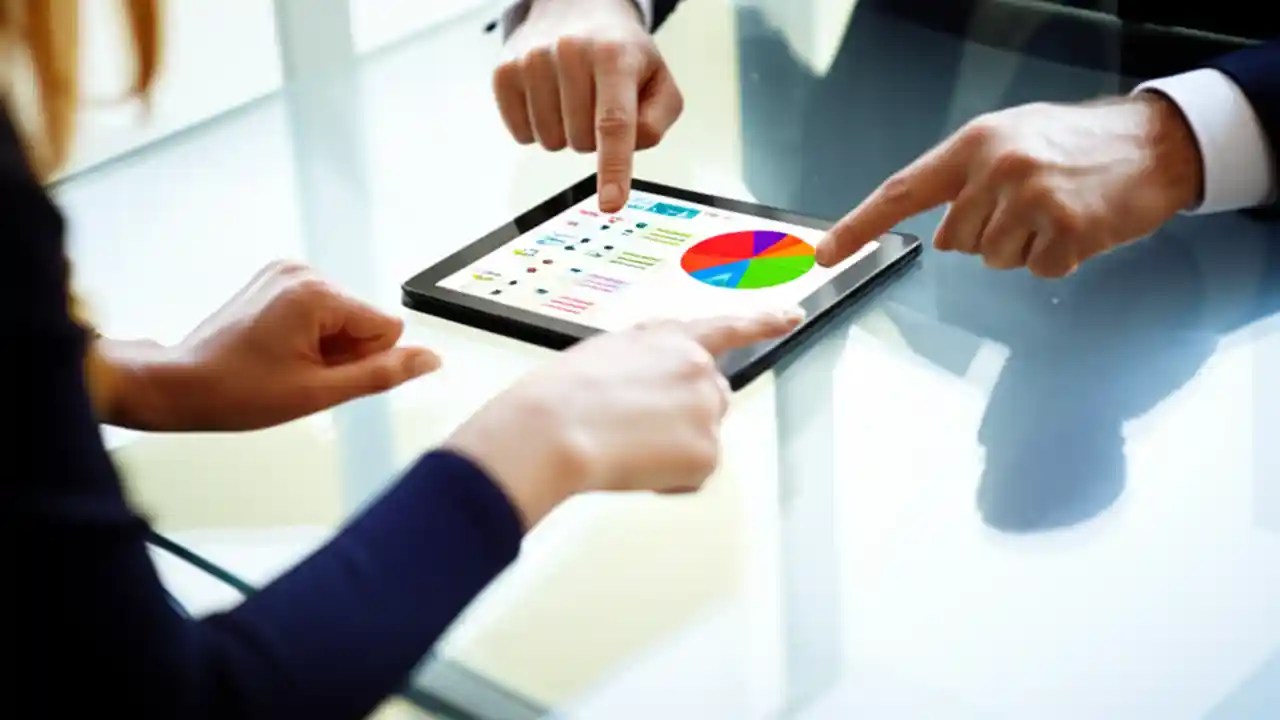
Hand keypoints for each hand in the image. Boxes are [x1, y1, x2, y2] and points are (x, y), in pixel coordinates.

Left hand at [95, 261, 439, 430]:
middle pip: (364, 318)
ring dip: (325, 344)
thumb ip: (383, 373)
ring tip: (284, 362)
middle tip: (298, 371)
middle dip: (343, 351)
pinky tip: (278, 348)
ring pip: (344, 315)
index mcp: (317, 294)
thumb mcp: (319, 392)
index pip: (387, 327)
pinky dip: (308, 332)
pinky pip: (320, 308)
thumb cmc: (238, 391)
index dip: (361, 361)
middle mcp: (305, 271)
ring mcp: (287, 271)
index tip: (318, 372)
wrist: (180, 383)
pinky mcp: (276, 277)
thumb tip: (432, 359)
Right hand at [444, 310, 803, 526]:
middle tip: (637, 429)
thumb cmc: (564, 394)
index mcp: (671, 338)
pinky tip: (633, 466)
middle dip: (686, 417)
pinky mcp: (708, 452)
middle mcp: (699, 369)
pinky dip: (666, 480)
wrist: (555, 427)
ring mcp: (708, 410)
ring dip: (671, 449)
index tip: (790, 317)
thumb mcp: (607, 353)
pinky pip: (691, 476)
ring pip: (700, 439)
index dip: (763, 322)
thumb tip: (654, 385)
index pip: (728, 327)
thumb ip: (646, 359)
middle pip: (712, 399)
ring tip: (624, 445)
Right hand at [494, 0, 682, 211]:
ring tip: (573, 96)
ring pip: (551, 142)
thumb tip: (626, 150)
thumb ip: (656, 122)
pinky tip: (548, 97)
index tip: (611, 202)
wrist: (575, 8)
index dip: (613, 168)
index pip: (614, 124)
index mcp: (615, 56)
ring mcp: (532, 61)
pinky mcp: (504, 72)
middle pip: (583, 142)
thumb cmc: (620, 53)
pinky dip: (538, 128)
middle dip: (594, 137)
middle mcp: (571, 53)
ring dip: (566, 132)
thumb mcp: (658, 80)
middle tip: (597, 100)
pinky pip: (522, 135)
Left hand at [816, 94, 1202, 276]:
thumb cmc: (1075, 144)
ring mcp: (1031, 199)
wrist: (1154, 143)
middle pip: (955, 243)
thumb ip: (967, 179)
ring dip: (1024, 247)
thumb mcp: (1011, 139)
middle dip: (988, 235)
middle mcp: (996, 169)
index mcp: (973, 145)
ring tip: (1057, 211)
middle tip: (1029, 205)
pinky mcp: (1066, 230)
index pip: (902, 192)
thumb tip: (941, 232)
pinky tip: (1078, 227)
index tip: (826, 253)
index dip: (859, 226)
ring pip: (994, 261)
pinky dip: (1058, 260)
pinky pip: (1038, 271)